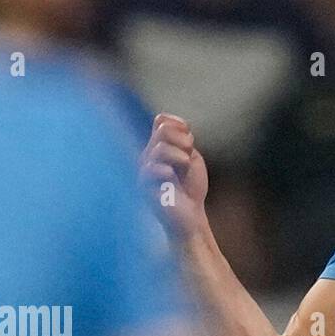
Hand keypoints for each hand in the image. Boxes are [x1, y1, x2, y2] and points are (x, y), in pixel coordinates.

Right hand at [140, 113, 209, 239]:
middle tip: (188, 158)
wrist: (190, 215)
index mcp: (157, 146)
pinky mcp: (143, 185)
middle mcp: (147, 154)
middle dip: (184, 141)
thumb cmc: (189, 187)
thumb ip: (181, 138)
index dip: (179, 126)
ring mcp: (143, 169)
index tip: (190, 142)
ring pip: (161, 148)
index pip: (162, 121)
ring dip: (180, 157)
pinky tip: (170, 179)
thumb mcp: (191, 157)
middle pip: (163, 130)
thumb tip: (166, 120)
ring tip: (182, 170)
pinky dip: (167, 171)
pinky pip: (153, 168)